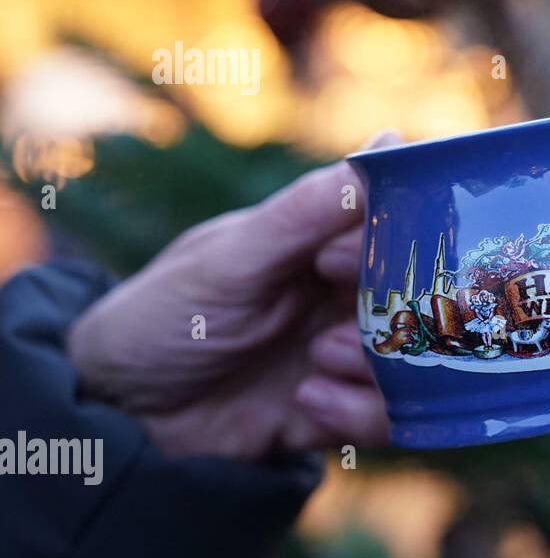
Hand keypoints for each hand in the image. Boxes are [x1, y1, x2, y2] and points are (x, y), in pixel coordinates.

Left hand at [67, 134, 400, 460]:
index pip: (402, 227)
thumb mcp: (231, 258)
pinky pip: (387, 417)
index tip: (335, 261)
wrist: (116, 414)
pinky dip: (359, 413)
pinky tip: (308, 404)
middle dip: (399, 317)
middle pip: (424, 298)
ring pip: (416, 362)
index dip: (391, 242)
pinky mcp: (342, 411)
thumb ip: (308, 211)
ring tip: (316, 365)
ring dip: (377, 367)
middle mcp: (349, 296)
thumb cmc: (160, 314)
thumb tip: (389, 140)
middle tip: (336, 330)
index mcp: (328, 243)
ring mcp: (349, 355)